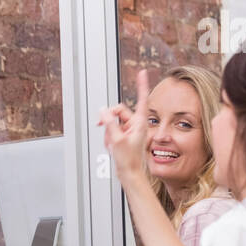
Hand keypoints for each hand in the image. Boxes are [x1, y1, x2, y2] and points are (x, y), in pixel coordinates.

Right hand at [97, 68, 151, 184]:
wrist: (130, 173)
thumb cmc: (129, 160)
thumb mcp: (116, 139)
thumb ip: (109, 122)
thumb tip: (103, 110)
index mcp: (139, 122)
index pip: (141, 98)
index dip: (141, 84)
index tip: (142, 72)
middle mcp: (136, 124)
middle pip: (119, 111)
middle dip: (109, 119)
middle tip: (102, 125)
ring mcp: (130, 130)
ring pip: (114, 121)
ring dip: (109, 131)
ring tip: (112, 144)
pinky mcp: (125, 136)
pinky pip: (113, 130)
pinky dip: (109, 136)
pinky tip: (111, 146)